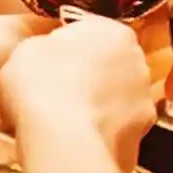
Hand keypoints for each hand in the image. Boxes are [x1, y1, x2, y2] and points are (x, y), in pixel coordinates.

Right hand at [0, 16, 154, 172]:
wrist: (64, 141)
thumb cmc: (42, 85)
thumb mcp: (28, 49)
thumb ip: (48, 45)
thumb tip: (50, 53)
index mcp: (114, 32)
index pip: (93, 30)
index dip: (68, 46)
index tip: (50, 61)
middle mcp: (138, 62)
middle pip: (110, 64)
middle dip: (89, 75)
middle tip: (57, 91)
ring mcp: (143, 100)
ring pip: (117, 98)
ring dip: (99, 105)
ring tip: (67, 121)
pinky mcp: (142, 135)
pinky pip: (117, 129)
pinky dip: (102, 133)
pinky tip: (79, 140)